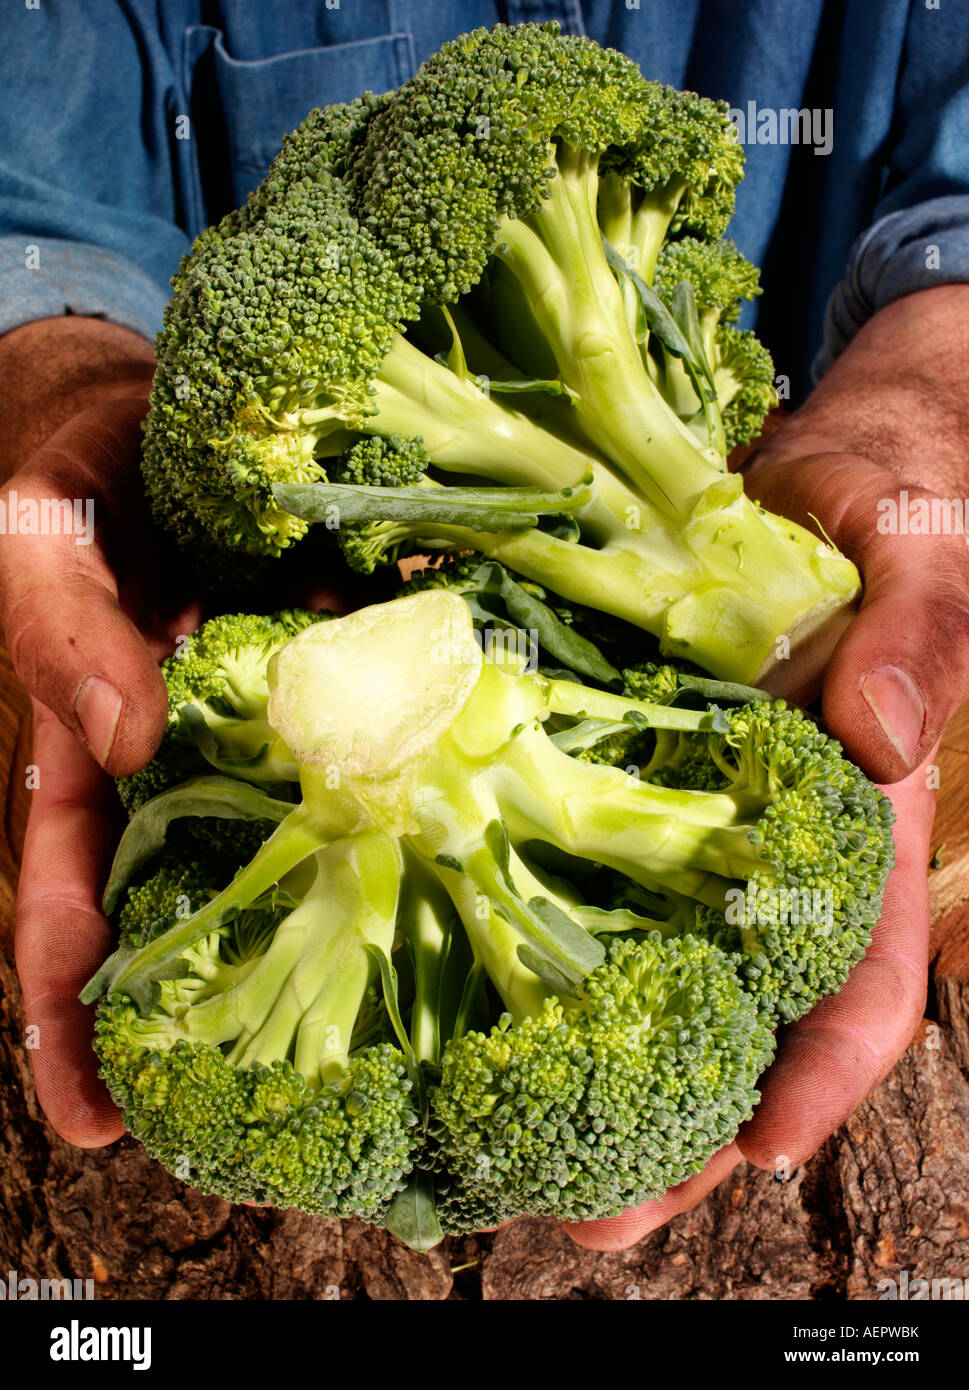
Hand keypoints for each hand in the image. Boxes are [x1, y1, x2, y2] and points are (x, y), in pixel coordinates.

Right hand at [2, 318, 380, 1143]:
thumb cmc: (79, 470)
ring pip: (315, 842)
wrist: (180, 406)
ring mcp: (290, 725)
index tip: (91, 1121)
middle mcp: (201, 760)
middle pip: (202, 904)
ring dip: (348, 923)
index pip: (72, 894)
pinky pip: (399, 745)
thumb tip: (127, 741)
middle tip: (260, 1127)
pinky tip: (482, 851)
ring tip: (397, 1036)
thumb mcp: (35, 534)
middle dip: (218, 1012)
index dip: (72, 1008)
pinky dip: (431, 798)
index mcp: (98, 750)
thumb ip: (61, 625)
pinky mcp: (365, 675)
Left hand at [563, 286, 968, 1249]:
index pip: (863, 974)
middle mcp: (774, 848)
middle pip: (739, 1018)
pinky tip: (474, 1011)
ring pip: (653, 977)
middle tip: (598, 1220)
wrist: (808, 470)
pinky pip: (580, 881)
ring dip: (596, 1077)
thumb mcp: (926, 557)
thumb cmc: (893, 507)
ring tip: (517, 1166)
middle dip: (681, 1128)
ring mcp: (690, 823)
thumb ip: (921, 638)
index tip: (760, 1145)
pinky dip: (540, 951)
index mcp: (864, 822)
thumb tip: (886, 742)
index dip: (823, 1070)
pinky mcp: (619, 783)